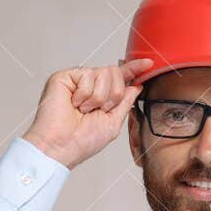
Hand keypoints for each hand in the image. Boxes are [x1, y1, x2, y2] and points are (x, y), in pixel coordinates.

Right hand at [22, 58, 152, 168]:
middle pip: (115, 72)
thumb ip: (125, 102)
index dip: (134, 69)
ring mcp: (77, 80)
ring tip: (84, 110)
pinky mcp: (65, 76)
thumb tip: (136, 86)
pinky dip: (84, 95)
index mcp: (102, 96)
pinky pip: (87, 75)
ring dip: (98, 98)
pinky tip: (73, 104)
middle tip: (99, 110)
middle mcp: (90, 85)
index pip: (120, 78)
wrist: (61, 146)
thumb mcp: (113, 123)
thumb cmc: (82, 140)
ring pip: (103, 73)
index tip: (148, 64)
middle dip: (113, 95)